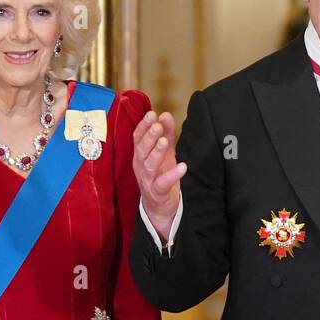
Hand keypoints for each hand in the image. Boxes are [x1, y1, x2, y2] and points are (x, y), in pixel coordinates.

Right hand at [132, 110, 186, 241]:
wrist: (158, 205)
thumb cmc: (160, 174)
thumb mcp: (164, 152)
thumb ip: (166, 133)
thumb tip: (165, 114)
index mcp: (140, 154)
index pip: (137, 137)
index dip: (143, 126)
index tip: (152, 114)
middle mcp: (140, 166)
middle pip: (141, 150)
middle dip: (149, 137)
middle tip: (158, 126)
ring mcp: (147, 180)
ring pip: (149, 165)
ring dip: (157, 152)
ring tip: (165, 141)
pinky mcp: (157, 192)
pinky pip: (163, 183)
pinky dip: (172, 175)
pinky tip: (183, 166)